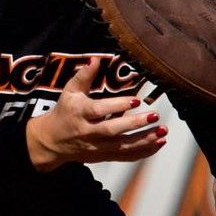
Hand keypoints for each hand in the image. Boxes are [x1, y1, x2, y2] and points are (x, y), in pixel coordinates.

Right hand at [26, 64, 168, 171]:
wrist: (53, 142)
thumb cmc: (65, 112)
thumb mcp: (70, 92)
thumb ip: (84, 76)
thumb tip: (96, 59)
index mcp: (80, 114)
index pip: (100, 110)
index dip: (118, 105)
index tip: (136, 100)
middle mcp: (89, 132)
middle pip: (113, 131)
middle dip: (135, 124)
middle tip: (154, 115)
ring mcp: (97, 147)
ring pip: (123, 146)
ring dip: (145, 140)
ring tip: (163, 131)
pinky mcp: (104, 156)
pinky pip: (126, 156)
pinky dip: (143, 152)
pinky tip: (159, 143)